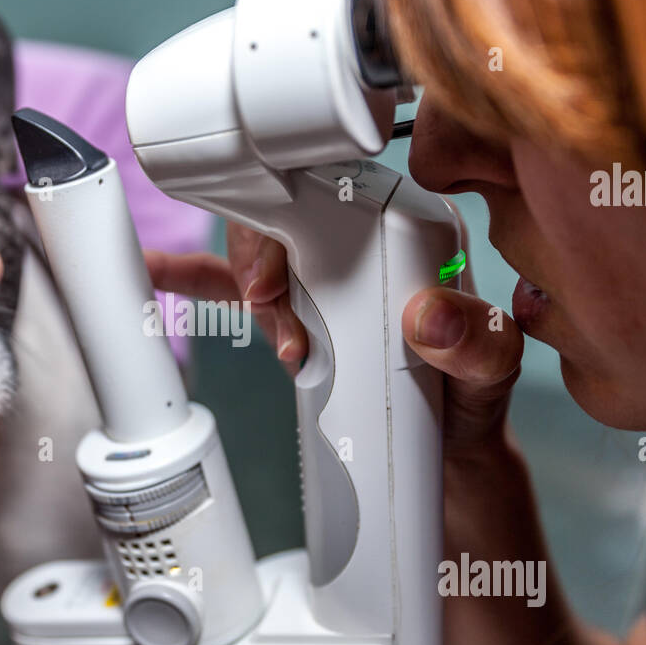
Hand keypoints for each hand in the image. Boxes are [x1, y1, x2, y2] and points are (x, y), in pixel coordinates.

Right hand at [147, 219, 524, 456]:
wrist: (444, 451)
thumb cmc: (470, 403)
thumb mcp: (490, 373)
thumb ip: (476, 343)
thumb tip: (427, 315)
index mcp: (410, 231)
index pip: (339, 192)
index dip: (292, 222)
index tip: (274, 281)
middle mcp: (364, 240)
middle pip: (285, 217)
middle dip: (261, 262)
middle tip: (274, 312)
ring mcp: (323, 274)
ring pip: (256, 251)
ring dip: (243, 283)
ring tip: (278, 333)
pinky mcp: (295, 308)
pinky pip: (231, 285)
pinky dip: (189, 276)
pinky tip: (155, 268)